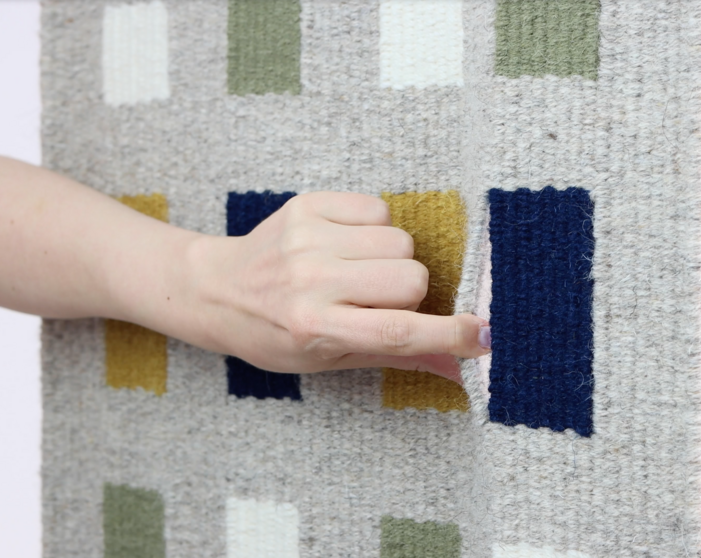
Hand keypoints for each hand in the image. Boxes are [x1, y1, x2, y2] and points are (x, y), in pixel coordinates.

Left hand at [185, 192, 489, 381]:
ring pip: (400, 241)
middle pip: (410, 278)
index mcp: (315, 328)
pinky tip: (347, 243)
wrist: (216, 290)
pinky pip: (378, 207)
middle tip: (376, 300)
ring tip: (358, 270)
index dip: (449, 334)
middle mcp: (310, 282)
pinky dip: (375, 227)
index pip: (397, 331)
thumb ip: (396, 357)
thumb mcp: (330, 360)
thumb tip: (458, 368)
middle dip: (409, 293)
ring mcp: (307, 239)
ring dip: (392, 259)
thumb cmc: (275, 335)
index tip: (484, 335)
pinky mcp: (306, 205)